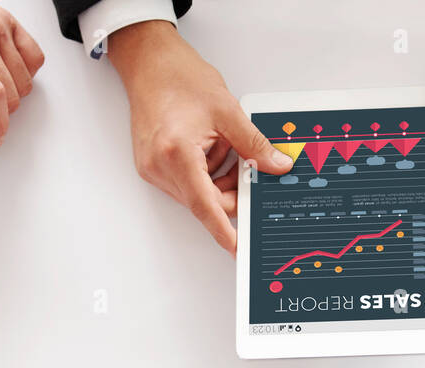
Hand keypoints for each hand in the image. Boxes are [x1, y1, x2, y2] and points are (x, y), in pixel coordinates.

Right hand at [108, 21, 292, 253]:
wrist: (149, 62)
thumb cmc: (179, 77)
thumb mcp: (227, 111)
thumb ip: (254, 145)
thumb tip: (276, 166)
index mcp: (177, 153)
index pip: (206, 206)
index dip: (224, 230)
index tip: (238, 248)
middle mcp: (160, 167)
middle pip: (204, 201)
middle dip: (231, 189)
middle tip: (248, 165)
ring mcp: (153, 169)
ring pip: (197, 193)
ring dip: (218, 177)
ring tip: (220, 142)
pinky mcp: (152, 166)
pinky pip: (187, 182)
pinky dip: (205, 170)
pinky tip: (208, 144)